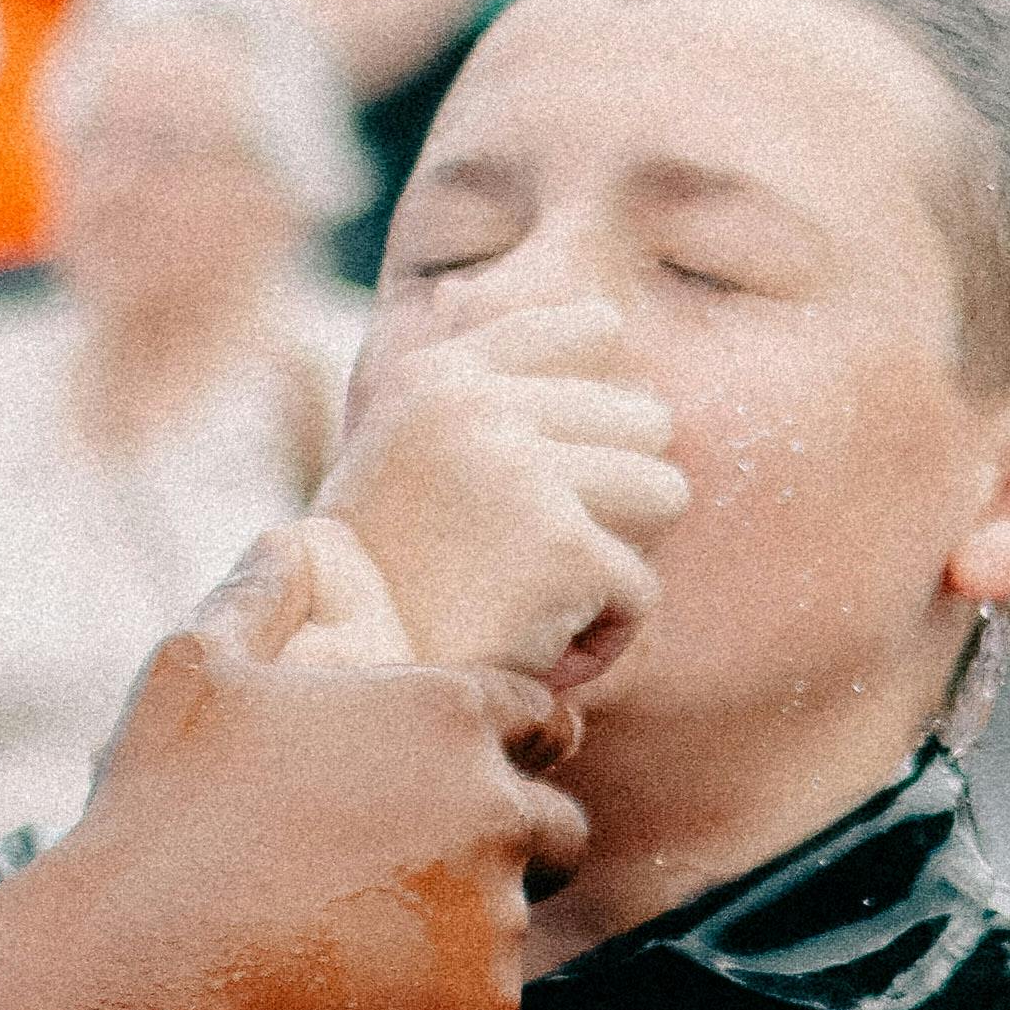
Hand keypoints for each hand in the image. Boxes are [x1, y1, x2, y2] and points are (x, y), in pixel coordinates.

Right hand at [66, 543, 579, 1009]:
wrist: (135, 967)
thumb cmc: (159, 810)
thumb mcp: (194, 669)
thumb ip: (261, 594)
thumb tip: (292, 538)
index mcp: (450, 716)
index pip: (543, 723)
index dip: (509, 750)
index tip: (461, 784)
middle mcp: (499, 814)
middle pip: (558, 833)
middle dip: (509, 852)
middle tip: (418, 884)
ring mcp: (497, 927)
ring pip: (514, 937)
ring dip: (462, 947)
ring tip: (365, 965)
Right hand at [320, 294, 687, 685]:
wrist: (342, 687)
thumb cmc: (381, 589)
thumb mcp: (408, 458)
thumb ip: (480, 397)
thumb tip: (601, 322)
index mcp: (439, 376)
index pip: (587, 328)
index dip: (605, 397)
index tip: (587, 453)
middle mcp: (476, 405)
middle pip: (646, 419)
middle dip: (618, 494)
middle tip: (546, 554)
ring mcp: (520, 471)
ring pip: (666, 493)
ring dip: (623, 558)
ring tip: (550, 594)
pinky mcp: (562, 547)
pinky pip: (643, 592)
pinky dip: (605, 636)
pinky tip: (539, 647)